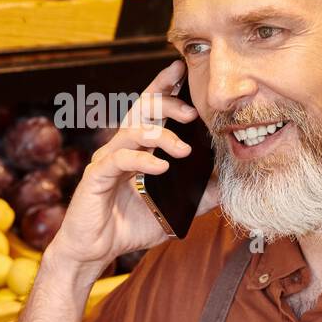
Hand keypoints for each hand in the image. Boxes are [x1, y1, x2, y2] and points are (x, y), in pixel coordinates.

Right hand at [44, 60, 216, 274]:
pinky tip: (161, 168)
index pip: (151, 110)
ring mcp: (106, 160)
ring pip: (132, 132)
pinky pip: (120, 160)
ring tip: (184, 150)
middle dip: (166, 102)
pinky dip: (143, 161)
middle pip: (140, 109)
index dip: (164, 88)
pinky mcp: (95, 178)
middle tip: (192, 112)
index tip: (182, 71)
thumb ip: (198, 197)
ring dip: (161, 136)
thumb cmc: (128, 226)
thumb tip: (227, 185)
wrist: (94, 250)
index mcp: (136, 149)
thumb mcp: (173, 210)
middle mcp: (120, 148)